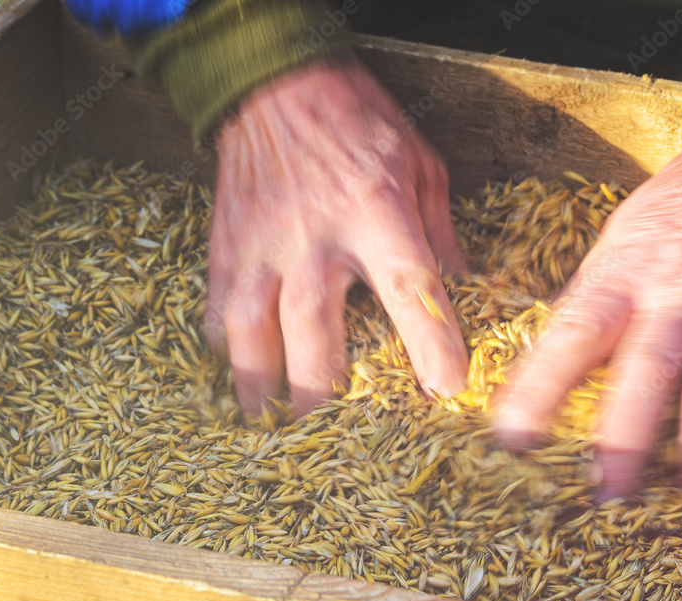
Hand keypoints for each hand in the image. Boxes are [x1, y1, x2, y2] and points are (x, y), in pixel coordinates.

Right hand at [206, 57, 468, 415]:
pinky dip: (226, 349)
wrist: (277, 84)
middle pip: (314, 330)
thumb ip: (440, 234)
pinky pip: (218, 308)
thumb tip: (464, 293)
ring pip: (252, 331)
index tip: (446, 390)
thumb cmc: (361, 122)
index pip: (409, 289)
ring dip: (262, 386)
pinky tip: (239, 374)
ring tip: (273, 426)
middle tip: (337, 435)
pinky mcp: (227, 246)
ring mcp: (262, 245)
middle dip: (324, 391)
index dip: (429, 344)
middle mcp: (314, 237)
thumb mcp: (422, 165)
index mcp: (377, 212)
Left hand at [494, 17, 681, 497]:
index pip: (568, 341)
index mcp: (627, 274)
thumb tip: (562, 339)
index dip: (535, 394)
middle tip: (605, 497)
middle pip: (641, 388)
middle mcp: (680, 302)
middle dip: (620, 450)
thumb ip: (603, 287)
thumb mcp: (632, 225)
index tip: (510, 440)